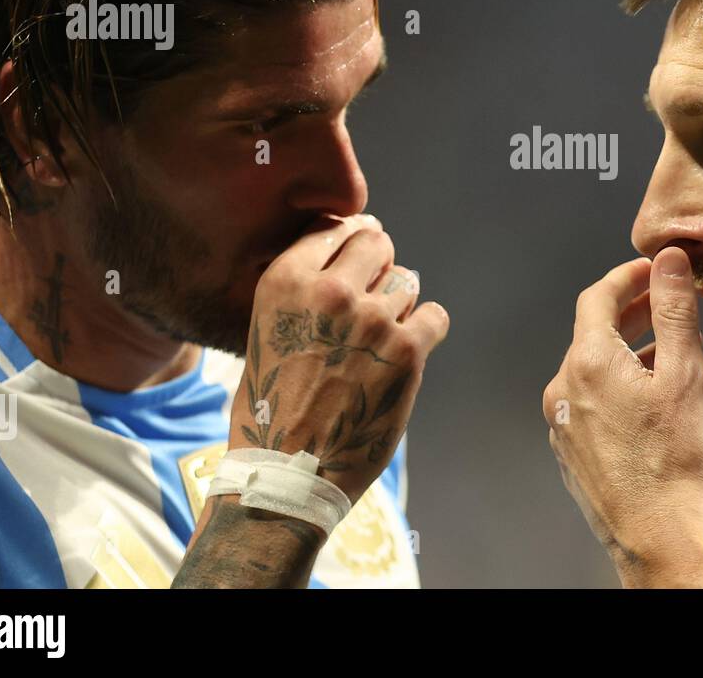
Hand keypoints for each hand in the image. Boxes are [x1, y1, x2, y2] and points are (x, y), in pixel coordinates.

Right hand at [232, 213, 448, 503]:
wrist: (288, 474)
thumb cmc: (273, 406)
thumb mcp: (268, 329)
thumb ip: (306, 288)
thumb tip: (355, 245)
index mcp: (286, 282)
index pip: (334, 228)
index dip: (350, 241)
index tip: (357, 254)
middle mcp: (330, 292)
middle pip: (377, 244)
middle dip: (378, 265)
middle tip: (371, 297)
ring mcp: (372, 320)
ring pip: (407, 282)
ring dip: (398, 306)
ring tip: (376, 343)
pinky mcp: (407, 351)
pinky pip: (434, 316)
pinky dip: (425, 331)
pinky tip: (405, 353)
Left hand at [543, 247, 702, 586]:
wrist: (659, 538)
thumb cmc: (676, 463)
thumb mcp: (686, 373)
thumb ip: (674, 311)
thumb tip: (667, 263)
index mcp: (587, 363)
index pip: (598, 296)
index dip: (629, 275)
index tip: (654, 269)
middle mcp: (564, 390)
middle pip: (593, 331)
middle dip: (631, 311)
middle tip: (668, 301)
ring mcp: (562, 424)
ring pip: (592, 367)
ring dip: (626, 349)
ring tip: (669, 350)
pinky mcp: (571, 450)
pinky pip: (590, 400)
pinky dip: (617, 384)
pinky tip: (650, 397)